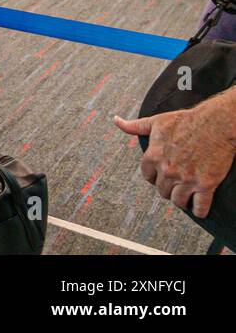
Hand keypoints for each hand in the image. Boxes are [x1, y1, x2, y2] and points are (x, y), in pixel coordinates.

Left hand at [114, 94, 235, 217]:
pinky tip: (198, 209)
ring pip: (177, 201)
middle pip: (161, 190)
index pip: (147, 177)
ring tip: (185, 198)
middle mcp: (167, 170)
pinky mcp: (205, 184)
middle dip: (167, 189)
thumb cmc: (185, 121)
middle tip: (175, 186)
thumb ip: (135, 126)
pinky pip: (200, 206)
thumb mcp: (156, 122)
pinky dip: (199, 211)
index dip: (155, 177)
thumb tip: (116, 121)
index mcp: (153, 156)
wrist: (215, 123)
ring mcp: (186, 179)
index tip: (161, 177)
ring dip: (180, 201)